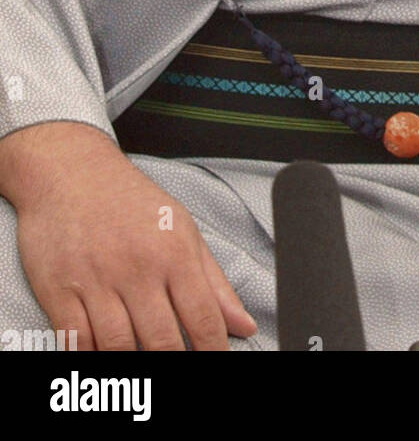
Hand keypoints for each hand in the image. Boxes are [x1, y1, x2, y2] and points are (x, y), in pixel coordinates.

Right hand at [0, 122, 257, 350]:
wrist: (70, 172)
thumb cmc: (129, 201)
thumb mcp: (181, 228)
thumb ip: (213, 281)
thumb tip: (243, 324)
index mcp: (174, 252)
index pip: (203, 317)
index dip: (213, 350)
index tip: (215, 362)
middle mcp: (137, 268)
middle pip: (163, 341)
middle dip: (175, 361)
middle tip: (178, 363)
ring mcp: (96, 280)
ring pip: (120, 347)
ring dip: (133, 363)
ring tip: (142, 360)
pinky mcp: (59, 290)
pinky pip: (78, 341)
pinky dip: (92, 356)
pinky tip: (104, 354)